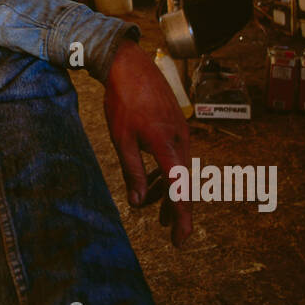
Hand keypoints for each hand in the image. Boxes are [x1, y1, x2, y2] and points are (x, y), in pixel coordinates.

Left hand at [103, 39, 192, 245]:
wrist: (129, 65)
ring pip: (179, 169)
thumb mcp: (121, 139)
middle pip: (183, 183)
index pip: (180, 189)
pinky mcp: (176, 125)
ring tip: (155, 210)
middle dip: (174, 208)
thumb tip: (138, 201)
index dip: (182, 217)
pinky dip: (166, 171)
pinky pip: (175, 155)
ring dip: (168, 190)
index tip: (181, 239)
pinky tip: (154, 180)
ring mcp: (181, 131)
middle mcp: (180, 139)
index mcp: (167, 144)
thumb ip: (132, 171)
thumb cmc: (123, 101)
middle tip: (169, 233)